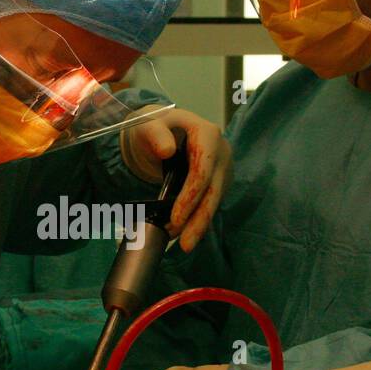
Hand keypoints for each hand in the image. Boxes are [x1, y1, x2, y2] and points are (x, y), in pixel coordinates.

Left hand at [120, 108, 230, 251]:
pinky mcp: (218, 181)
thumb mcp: (148, 125)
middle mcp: (221, 152)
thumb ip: (154, 134)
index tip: (176, 217)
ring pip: (214, 201)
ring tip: (182, 244)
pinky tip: (183, 233)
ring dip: (198, 224)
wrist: (161, 131)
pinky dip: (196, 219)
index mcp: (207, 134)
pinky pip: (209, 203)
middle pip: (213, 190)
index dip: (191, 195)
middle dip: (199, 219)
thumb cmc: (153, 127)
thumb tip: (166, 150)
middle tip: (185, 245)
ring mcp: (222, 168)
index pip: (203, 169)